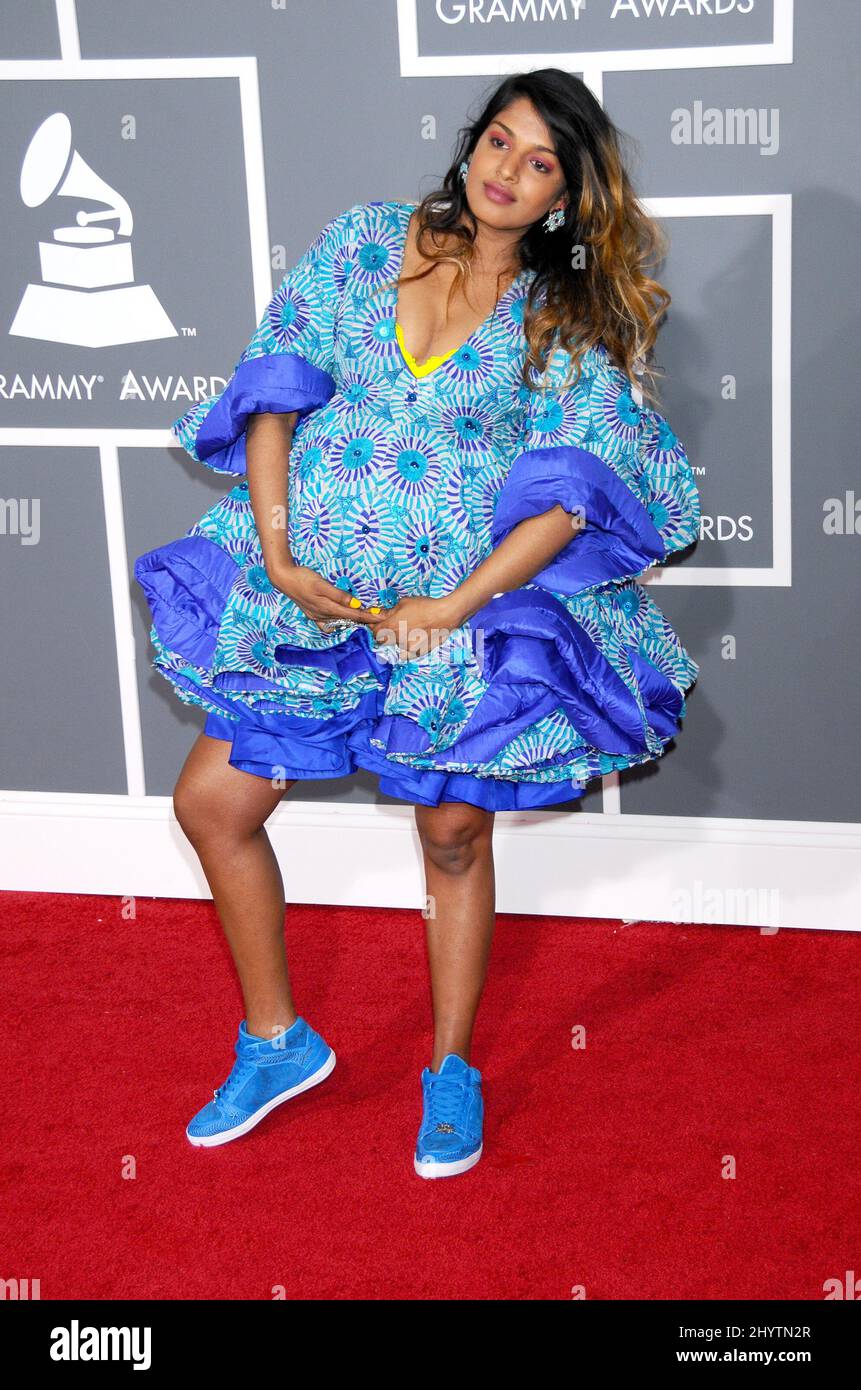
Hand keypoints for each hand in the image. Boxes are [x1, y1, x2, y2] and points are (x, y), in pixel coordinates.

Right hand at [268, 562, 385, 631]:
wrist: (283, 577)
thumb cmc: (302, 578)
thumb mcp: (321, 584)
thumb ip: (338, 595)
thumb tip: (355, 605)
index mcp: (328, 608)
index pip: (355, 615)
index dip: (370, 616)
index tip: (384, 617)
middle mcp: (323, 615)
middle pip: (349, 620)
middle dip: (366, 620)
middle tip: (381, 618)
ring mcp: (317, 615)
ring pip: (340, 623)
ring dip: (353, 622)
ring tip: (366, 620)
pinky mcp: (312, 612)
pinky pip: (327, 623)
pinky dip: (337, 623)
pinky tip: (340, 621)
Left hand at [371, 595, 461, 659]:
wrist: (445, 615)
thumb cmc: (424, 606)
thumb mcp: (403, 603)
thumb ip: (389, 611)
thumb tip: (379, 614)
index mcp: (392, 626)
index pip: (374, 632)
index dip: (374, 628)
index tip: (375, 624)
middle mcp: (397, 639)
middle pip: (382, 641)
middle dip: (383, 634)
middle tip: (390, 627)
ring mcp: (407, 647)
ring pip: (396, 645)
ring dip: (398, 639)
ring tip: (410, 628)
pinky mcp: (417, 652)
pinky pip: (407, 652)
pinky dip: (408, 646)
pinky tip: (415, 637)